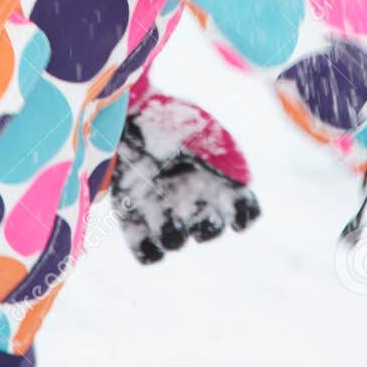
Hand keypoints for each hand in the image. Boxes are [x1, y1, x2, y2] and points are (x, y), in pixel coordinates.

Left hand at [110, 73, 260, 264]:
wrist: (123, 113)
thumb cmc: (167, 117)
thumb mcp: (202, 131)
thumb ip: (224, 157)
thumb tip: (243, 185)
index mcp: (214, 178)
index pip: (242, 210)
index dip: (242, 217)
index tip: (234, 214)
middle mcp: (191, 199)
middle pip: (209, 232)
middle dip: (205, 227)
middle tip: (192, 206)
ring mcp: (162, 210)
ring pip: (175, 242)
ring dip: (171, 232)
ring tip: (159, 207)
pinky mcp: (133, 219)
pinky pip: (148, 253)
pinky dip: (147, 247)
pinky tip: (140, 222)